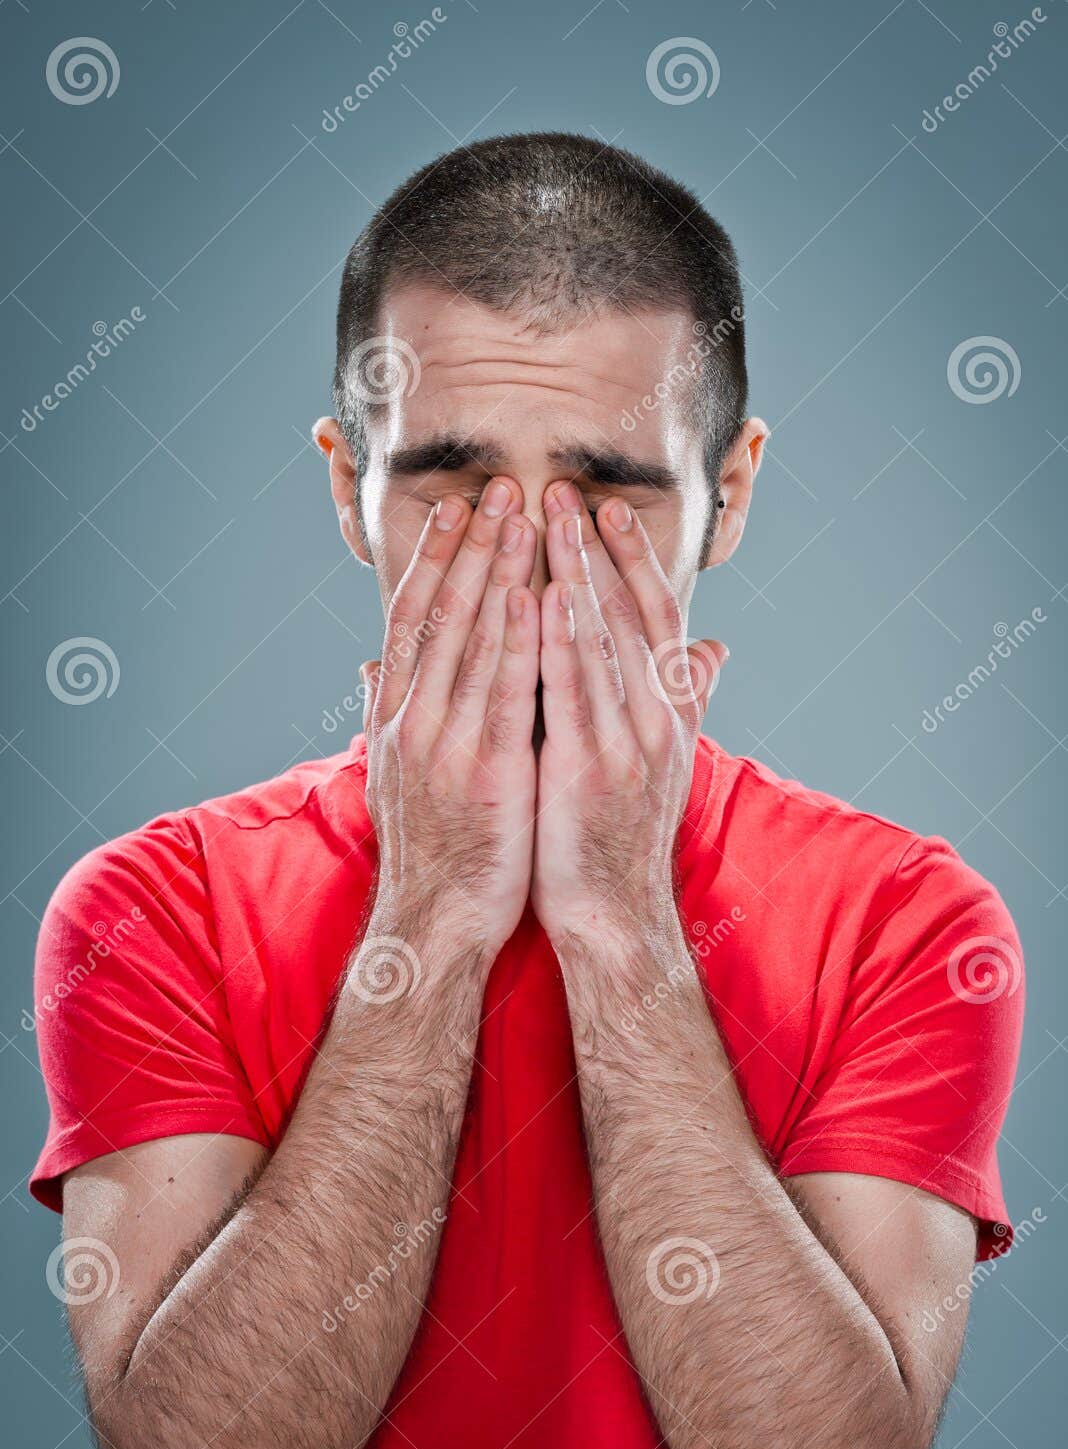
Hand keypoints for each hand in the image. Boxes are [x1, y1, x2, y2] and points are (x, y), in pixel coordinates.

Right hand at [361, 479, 538, 961]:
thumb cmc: (430, 848)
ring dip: (501, 573)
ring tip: (524, 518)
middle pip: (442, 615)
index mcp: (397, 716)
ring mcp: (448, 745)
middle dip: (474, 547)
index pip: (414, 620)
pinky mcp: (488, 774)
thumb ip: (385, 713)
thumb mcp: (396, 774)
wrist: (436, 922)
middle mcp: (414, 720)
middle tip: (499, 488)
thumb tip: (371, 666)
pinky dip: (520, 643)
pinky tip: (536, 598)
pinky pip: (507, 695)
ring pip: (473, 642)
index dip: (437, 560)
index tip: (459, 510)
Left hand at [531, 482, 724, 949]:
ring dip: (572, 574)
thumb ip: (690, 697)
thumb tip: (718, 647)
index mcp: (673, 716)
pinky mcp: (585, 770)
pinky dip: (554, 639)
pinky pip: (568, 692)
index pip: (657, 620)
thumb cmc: (623, 836)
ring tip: (547, 520)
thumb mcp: (667, 761)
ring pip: (600, 641)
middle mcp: (657, 722)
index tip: (609, 510)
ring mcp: (625, 745)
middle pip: (629, 617)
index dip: (634, 562)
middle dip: (598, 550)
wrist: (613, 916)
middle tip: (568, 489)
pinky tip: (534, 596)